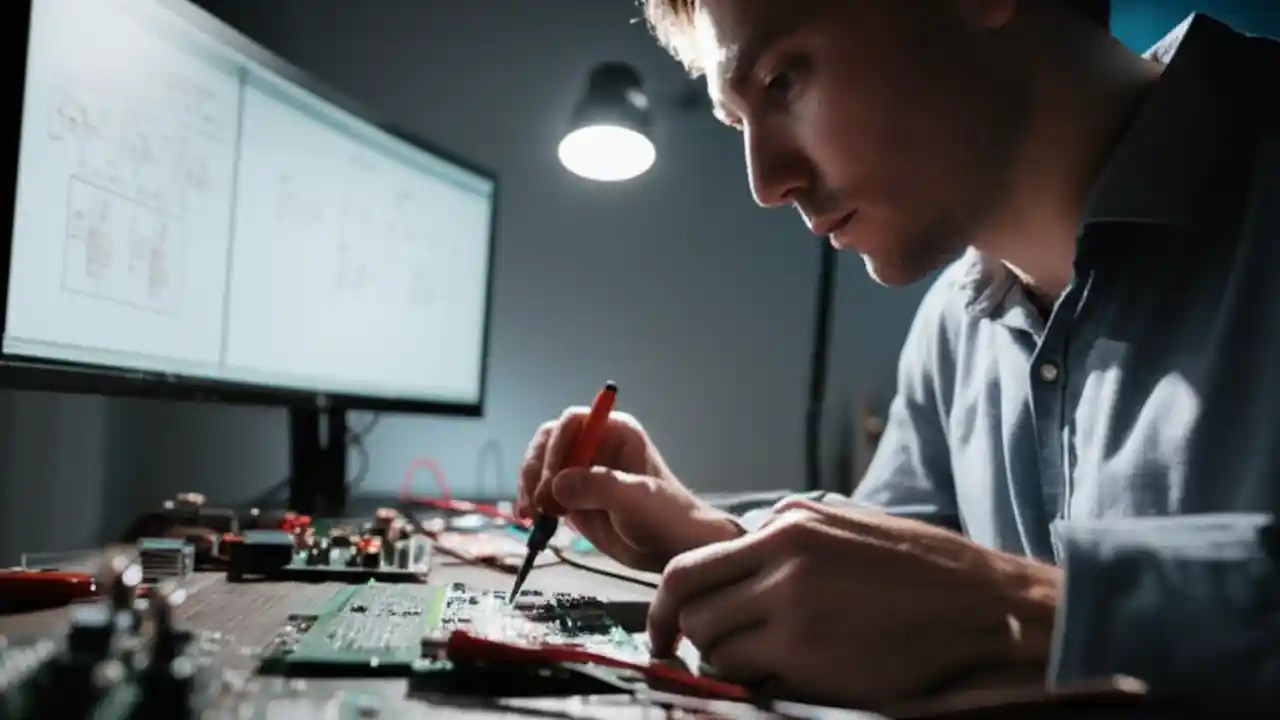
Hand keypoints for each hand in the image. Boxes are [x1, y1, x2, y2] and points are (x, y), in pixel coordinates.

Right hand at [516, 409, 742, 571]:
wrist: (673, 549)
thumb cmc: (664, 517)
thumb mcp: (635, 499)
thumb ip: (598, 487)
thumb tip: (555, 486)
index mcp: (614, 431)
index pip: (573, 422)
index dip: (557, 447)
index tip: (551, 482)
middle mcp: (594, 444)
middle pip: (549, 440)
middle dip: (537, 468)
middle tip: (537, 502)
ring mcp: (580, 470)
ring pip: (540, 465)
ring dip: (529, 486)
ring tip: (532, 515)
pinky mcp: (572, 496)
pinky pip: (541, 490)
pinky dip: (532, 502)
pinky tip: (531, 520)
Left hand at [647, 498, 1062, 707]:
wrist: (988, 607)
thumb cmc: (924, 575)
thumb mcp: (848, 528)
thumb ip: (789, 541)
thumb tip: (741, 566)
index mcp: (789, 521)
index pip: (694, 561)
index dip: (668, 603)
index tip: (665, 627)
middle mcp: (782, 553)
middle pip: (687, 599)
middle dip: (681, 632)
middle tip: (689, 653)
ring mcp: (792, 601)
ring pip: (710, 640)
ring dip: (720, 660)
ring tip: (758, 665)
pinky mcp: (806, 650)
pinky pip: (744, 672)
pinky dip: (749, 681)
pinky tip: (784, 679)